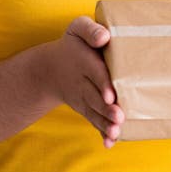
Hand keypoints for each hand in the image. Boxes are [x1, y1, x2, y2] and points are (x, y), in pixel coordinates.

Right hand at [42, 16, 124, 147]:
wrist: (51, 69)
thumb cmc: (74, 44)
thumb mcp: (78, 29)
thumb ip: (90, 30)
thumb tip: (104, 37)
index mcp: (84, 60)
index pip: (94, 72)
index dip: (102, 83)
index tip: (110, 95)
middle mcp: (82, 82)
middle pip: (95, 96)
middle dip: (106, 109)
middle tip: (119, 117)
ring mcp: (83, 98)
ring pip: (95, 111)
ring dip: (105, 123)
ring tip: (116, 131)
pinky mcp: (87, 108)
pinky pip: (93, 120)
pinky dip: (101, 131)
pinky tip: (110, 142)